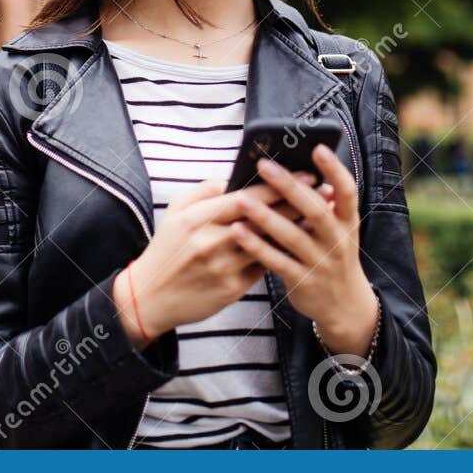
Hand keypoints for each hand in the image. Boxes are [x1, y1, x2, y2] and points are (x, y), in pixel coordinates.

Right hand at [112, 174, 319, 348]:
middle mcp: (211, 242)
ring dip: (295, 229)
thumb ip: (204, 192)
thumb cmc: (166, 250)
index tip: (303, 175)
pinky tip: (297, 245)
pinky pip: (261, 268)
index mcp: (197, 218)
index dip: (278, 185)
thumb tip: (231, 178)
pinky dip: (278, 254)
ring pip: (268, 244)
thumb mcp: (176, 212)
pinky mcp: (231, 289)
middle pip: (263, 218)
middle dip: (296, 203)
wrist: (150, 297)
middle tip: (322, 192)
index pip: (246, 196)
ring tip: (319, 217)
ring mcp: (223, 267)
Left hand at [230, 146, 379, 357]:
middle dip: (288, 186)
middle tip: (263, 165)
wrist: (344, 306)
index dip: (335, 170)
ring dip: (266, 216)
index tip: (318, 148)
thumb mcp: (339, 230)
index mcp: (347, 222)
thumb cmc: (333, 256)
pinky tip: (237, 231)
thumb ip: (322, 205)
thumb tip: (299, 170)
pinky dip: (257, 246)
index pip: (347, 192)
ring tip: (242, 198)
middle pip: (315, 210)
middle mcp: (338, 241)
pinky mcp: (302, 282)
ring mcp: (321, 263)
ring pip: (293, 236)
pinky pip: (277, 262)